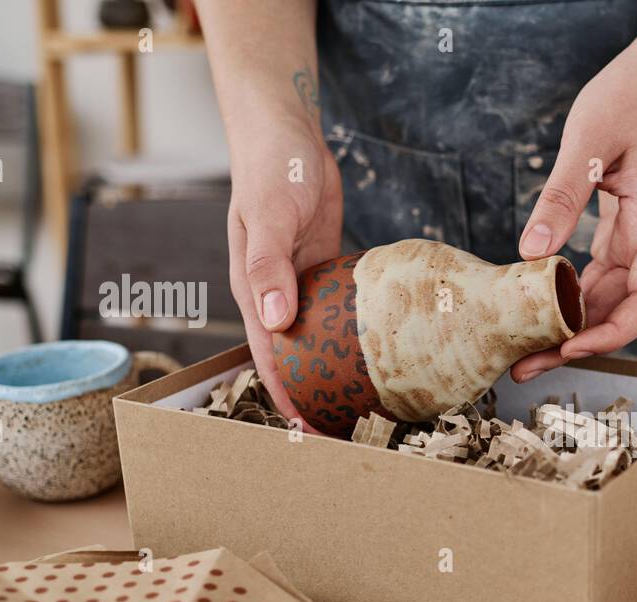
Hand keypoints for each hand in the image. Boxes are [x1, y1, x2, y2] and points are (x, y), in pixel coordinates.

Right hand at [226, 118, 342, 429]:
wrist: (287, 135)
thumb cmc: (271, 171)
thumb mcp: (268, 217)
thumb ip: (267, 268)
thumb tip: (273, 322)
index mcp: (253, 294)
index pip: (269, 360)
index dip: (287, 399)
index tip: (308, 432)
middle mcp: (276, 298)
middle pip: (296, 359)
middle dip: (315, 395)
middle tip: (350, 430)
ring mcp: (302, 286)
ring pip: (320, 341)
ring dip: (338, 371)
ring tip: (368, 404)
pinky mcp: (326, 272)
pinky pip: (340, 312)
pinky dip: (355, 335)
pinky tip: (383, 353)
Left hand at [511, 39, 636, 382]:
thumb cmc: (632, 98)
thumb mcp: (590, 139)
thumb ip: (562, 195)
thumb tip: (532, 252)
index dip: (613, 332)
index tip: (572, 345)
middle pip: (621, 313)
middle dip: (575, 345)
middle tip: (524, 368)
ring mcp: (635, 241)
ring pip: (605, 301)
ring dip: (568, 328)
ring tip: (521, 351)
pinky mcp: (618, 234)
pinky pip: (595, 278)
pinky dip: (567, 297)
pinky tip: (534, 308)